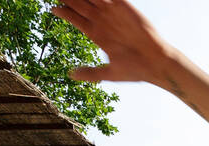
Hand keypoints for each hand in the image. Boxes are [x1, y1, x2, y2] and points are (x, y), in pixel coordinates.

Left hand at [52, 0, 174, 84]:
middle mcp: (103, 21)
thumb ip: (90, 73)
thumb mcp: (109, 74)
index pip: (76, 19)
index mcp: (97, 35)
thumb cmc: (135, 70)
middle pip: (80, 4)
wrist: (156, 62)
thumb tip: (70, 74)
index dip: (64, 12)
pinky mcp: (124, 6)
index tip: (52, 8)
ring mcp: (113, 12)